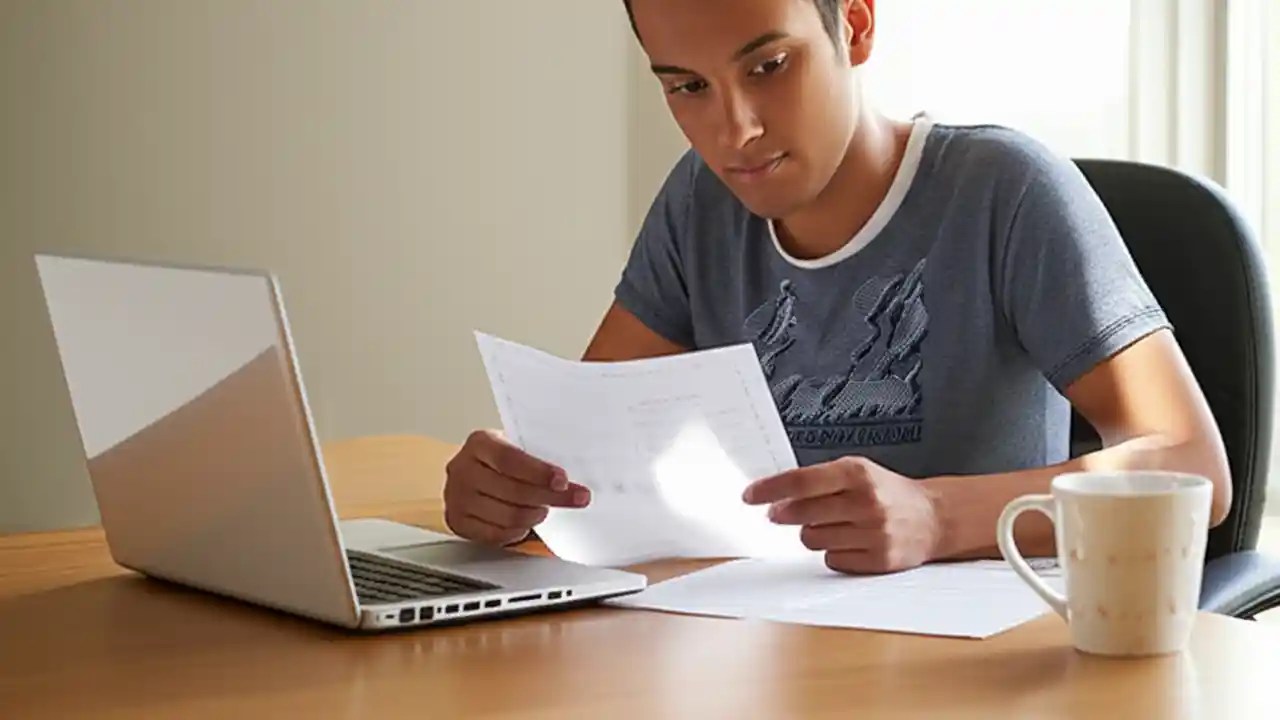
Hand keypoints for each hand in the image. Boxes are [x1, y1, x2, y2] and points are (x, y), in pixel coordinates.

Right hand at [443, 430, 590, 545]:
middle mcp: (462, 469)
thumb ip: (537, 457)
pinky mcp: (458, 522)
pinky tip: (525, 522)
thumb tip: (572, 477)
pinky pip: (496, 535)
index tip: (563, 481)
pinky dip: (517, 531)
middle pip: (513, 490)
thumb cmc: (501, 459)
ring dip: (535, 515)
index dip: (539, 472)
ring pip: (508, 516)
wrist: (473, 472)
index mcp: (479, 443)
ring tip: (544, 509)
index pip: (510, 459)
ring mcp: (456, 498)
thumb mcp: (516, 445)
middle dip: (550, 497)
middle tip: (576, 499)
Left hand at [742, 456, 942, 573]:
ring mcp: (873, 533)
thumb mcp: (858, 472)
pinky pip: (832, 560)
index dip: (770, 489)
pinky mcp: (878, 560)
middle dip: (784, 514)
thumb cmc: (887, 492)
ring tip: (832, 525)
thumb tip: (774, 496)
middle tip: (779, 513)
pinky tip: (850, 541)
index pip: (801, 481)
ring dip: (812, 533)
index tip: (750, 496)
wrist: (933, 517)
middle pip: (801, 513)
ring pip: (812, 539)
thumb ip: (820, 480)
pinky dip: (833, 552)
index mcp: (857, 473)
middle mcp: (866, 502)